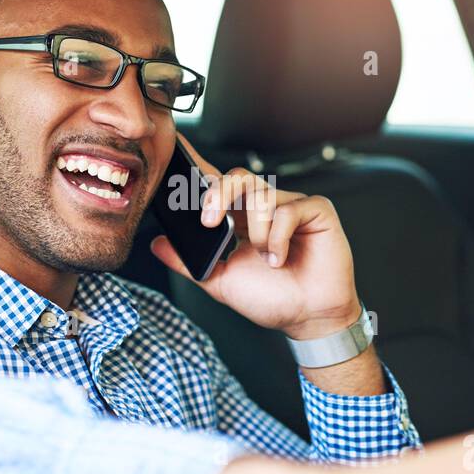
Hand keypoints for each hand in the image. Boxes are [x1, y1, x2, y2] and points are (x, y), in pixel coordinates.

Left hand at [149, 134, 359, 338]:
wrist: (309, 318)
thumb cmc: (273, 299)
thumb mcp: (219, 281)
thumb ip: (189, 262)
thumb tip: (157, 245)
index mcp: (241, 219)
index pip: (218, 186)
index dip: (198, 167)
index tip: (177, 155)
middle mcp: (265, 208)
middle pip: (237, 178)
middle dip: (217, 194)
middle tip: (209, 222)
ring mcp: (291, 206)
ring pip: (262, 195)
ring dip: (256, 232)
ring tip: (264, 259)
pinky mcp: (316, 210)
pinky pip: (288, 210)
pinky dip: (278, 237)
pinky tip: (279, 258)